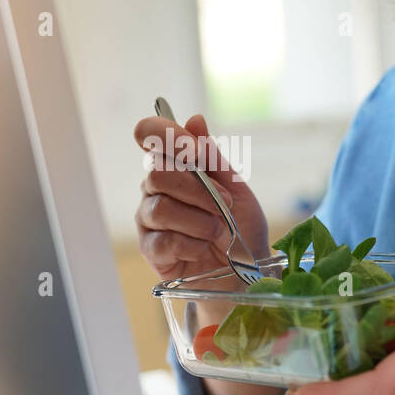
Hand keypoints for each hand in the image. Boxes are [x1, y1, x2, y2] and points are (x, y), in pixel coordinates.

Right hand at [132, 112, 269, 281]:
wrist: (245, 273)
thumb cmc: (240, 229)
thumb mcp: (237, 189)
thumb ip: (213, 159)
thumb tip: (194, 120)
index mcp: (175, 165)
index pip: (152, 134)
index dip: (163, 133)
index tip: (192, 149)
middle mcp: (156, 188)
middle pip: (157, 173)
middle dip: (198, 191)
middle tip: (224, 205)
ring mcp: (149, 218)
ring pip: (160, 208)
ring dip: (199, 221)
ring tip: (218, 232)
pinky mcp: (150, 249)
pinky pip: (164, 240)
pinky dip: (192, 244)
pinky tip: (203, 249)